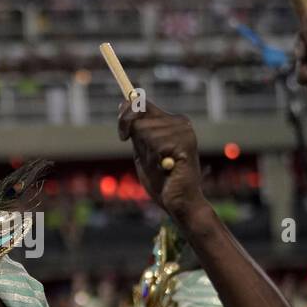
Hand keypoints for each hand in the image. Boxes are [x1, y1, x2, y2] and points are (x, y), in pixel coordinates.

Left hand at [117, 98, 204, 220]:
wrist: (180, 203)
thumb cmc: (162, 181)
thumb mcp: (144, 151)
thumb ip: (137, 131)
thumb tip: (125, 104)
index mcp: (171, 122)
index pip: (141, 103)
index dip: (126, 114)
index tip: (122, 135)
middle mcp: (180, 122)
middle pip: (138, 119)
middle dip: (134, 140)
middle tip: (149, 160)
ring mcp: (183, 131)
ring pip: (144, 131)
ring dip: (147, 154)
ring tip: (161, 166)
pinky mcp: (184, 142)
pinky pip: (153, 143)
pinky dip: (153, 160)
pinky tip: (166, 168)